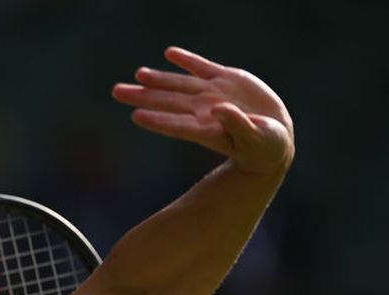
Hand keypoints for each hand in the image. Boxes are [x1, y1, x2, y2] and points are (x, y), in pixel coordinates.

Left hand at [112, 47, 293, 175]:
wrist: (273, 137)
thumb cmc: (263, 147)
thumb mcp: (255, 138)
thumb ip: (237, 125)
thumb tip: (220, 110)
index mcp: (208, 130)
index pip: (176, 125)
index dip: (157, 120)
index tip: (135, 116)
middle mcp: (205, 111)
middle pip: (168, 102)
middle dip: (142, 96)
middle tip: (115, 92)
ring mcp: (213, 93)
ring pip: (180, 84)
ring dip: (158, 79)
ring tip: (138, 74)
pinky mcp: (227, 79)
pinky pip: (202, 67)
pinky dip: (187, 60)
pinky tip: (169, 53)